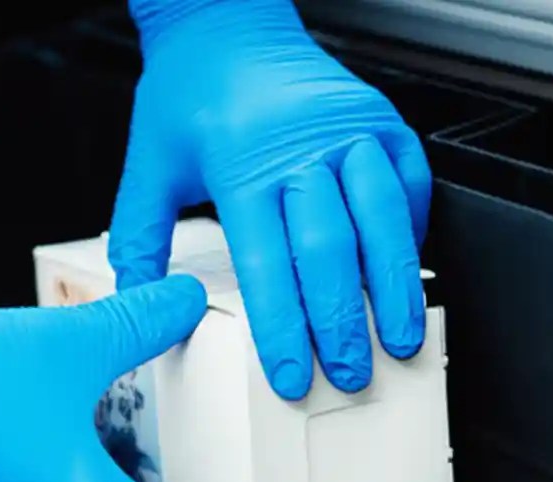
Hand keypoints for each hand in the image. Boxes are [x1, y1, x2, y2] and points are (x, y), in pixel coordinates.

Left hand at [111, 0, 430, 399]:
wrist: (226, 24)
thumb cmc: (188, 93)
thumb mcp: (148, 167)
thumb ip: (140, 241)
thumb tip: (141, 306)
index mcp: (242, 167)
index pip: (266, 265)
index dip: (283, 327)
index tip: (291, 375)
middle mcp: (303, 149)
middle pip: (331, 251)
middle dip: (344, 323)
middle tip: (352, 376)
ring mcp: (349, 132)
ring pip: (384, 221)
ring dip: (395, 287)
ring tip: (402, 339)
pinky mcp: (381, 120)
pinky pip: (409, 183)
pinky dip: (412, 231)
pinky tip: (406, 272)